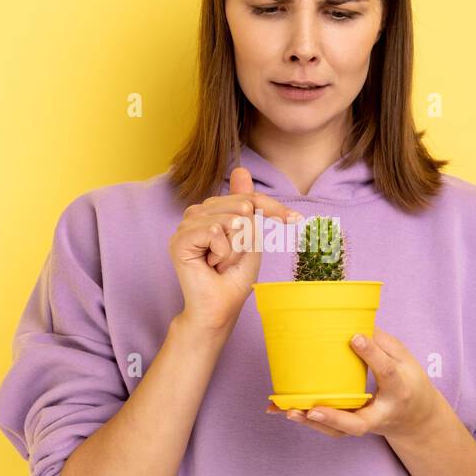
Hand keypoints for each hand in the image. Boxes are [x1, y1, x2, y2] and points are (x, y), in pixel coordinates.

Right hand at [168, 165, 302, 334]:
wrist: (220, 307)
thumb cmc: (234, 277)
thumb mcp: (251, 238)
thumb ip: (248, 205)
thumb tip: (241, 168)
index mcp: (214, 211)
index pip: (248, 196)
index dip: (274, 208)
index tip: (297, 220)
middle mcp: (197, 213)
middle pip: (242, 206)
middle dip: (247, 239)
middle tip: (231, 260)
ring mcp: (186, 225)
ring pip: (231, 220)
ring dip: (234, 250)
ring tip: (220, 264)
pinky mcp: (179, 239)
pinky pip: (215, 232)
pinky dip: (222, 253)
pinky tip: (211, 265)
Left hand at [266, 325, 444, 439]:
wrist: (416, 418)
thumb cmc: (408, 381)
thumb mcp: (404, 357)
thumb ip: (381, 342)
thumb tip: (352, 320)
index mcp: (399, 389)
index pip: (387, 372)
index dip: (372, 355)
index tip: (355, 337)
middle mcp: (381, 413)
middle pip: (359, 424)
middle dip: (335, 418)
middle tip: (313, 408)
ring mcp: (365, 423)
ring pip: (338, 431)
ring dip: (312, 422)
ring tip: (289, 410)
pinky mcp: (351, 426)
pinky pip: (328, 427)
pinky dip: (304, 419)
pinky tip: (280, 409)